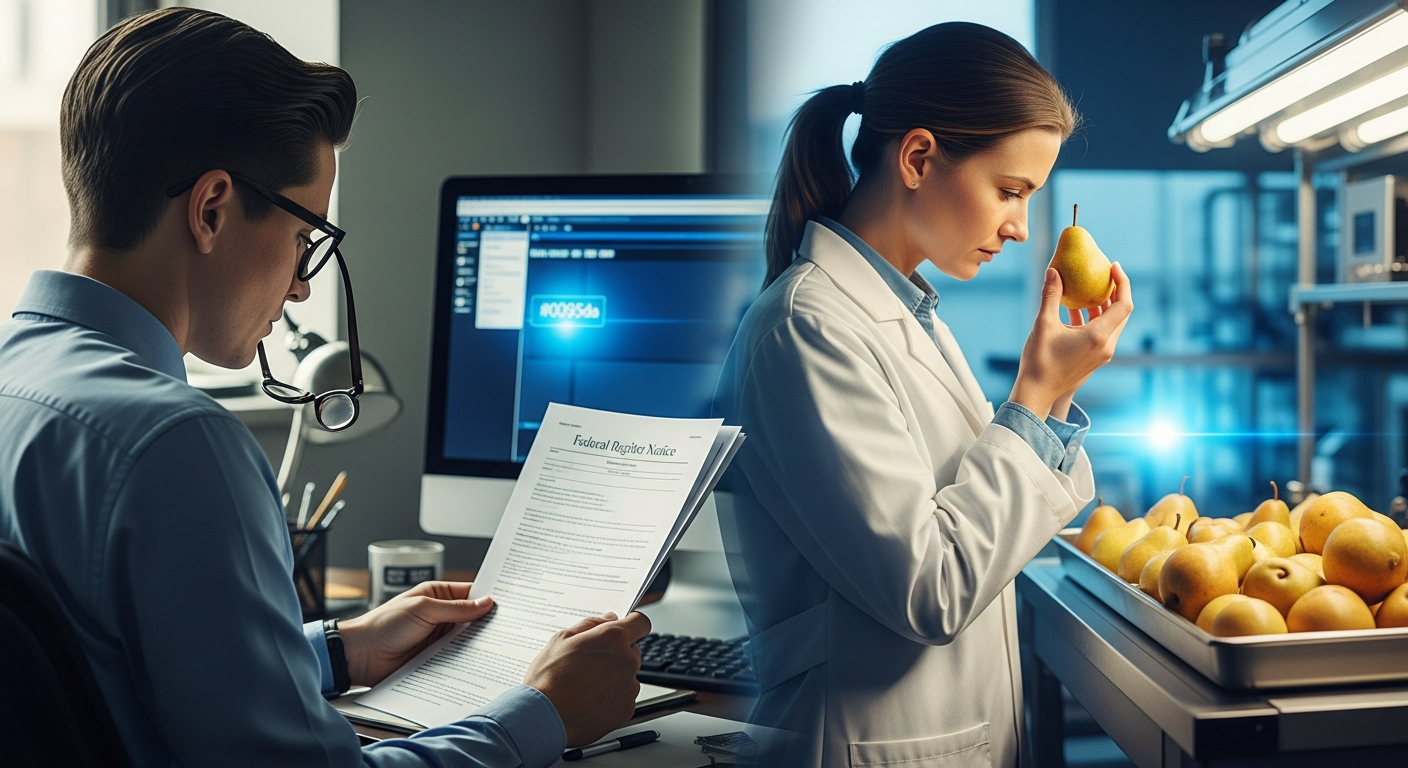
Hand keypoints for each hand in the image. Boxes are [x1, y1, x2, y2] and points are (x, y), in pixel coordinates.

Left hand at [338, 581, 494, 686]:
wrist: (360, 656)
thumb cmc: (384, 625)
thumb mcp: (423, 609)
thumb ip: (456, 608)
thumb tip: (486, 603)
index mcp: (436, 595)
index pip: (470, 594)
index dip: (489, 598)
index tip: (510, 604)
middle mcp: (439, 616)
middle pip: (472, 618)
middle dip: (487, 622)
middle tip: (509, 628)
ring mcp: (437, 638)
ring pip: (466, 639)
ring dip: (478, 643)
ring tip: (499, 646)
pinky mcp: (434, 658)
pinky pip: (456, 657)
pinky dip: (466, 659)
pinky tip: (479, 662)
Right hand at [524, 611, 650, 746]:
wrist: (544, 718)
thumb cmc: (548, 679)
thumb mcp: (562, 639)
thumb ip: (591, 624)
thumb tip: (609, 619)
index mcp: (613, 639)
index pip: (640, 623)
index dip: (631, 624)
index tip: (624, 629)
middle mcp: (627, 661)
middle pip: (632, 650)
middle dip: (616, 653)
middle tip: (590, 662)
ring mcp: (629, 687)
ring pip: (627, 675)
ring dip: (614, 676)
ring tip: (586, 685)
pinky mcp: (626, 709)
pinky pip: (624, 697)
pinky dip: (612, 698)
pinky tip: (590, 700)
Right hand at [1011, 264, 1132, 419]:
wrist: (1037, 392)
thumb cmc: (1039, 361)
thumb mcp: (1043, 324)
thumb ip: (1050, 296)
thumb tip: (1053, 271)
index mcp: (1098, 336)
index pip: (1124, 304)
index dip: (1122, 282)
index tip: (1113, 266)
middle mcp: (1106, 346)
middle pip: (1122, 313)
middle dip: (1115, 292)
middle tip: (1103, 274)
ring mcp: (1101, 354)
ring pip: (1112, 323)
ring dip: (1103, 305)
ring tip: (1088, 289)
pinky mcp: (1093, 358)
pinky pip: (1101, 333)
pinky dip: (1094, 318)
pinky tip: (1075, 309)